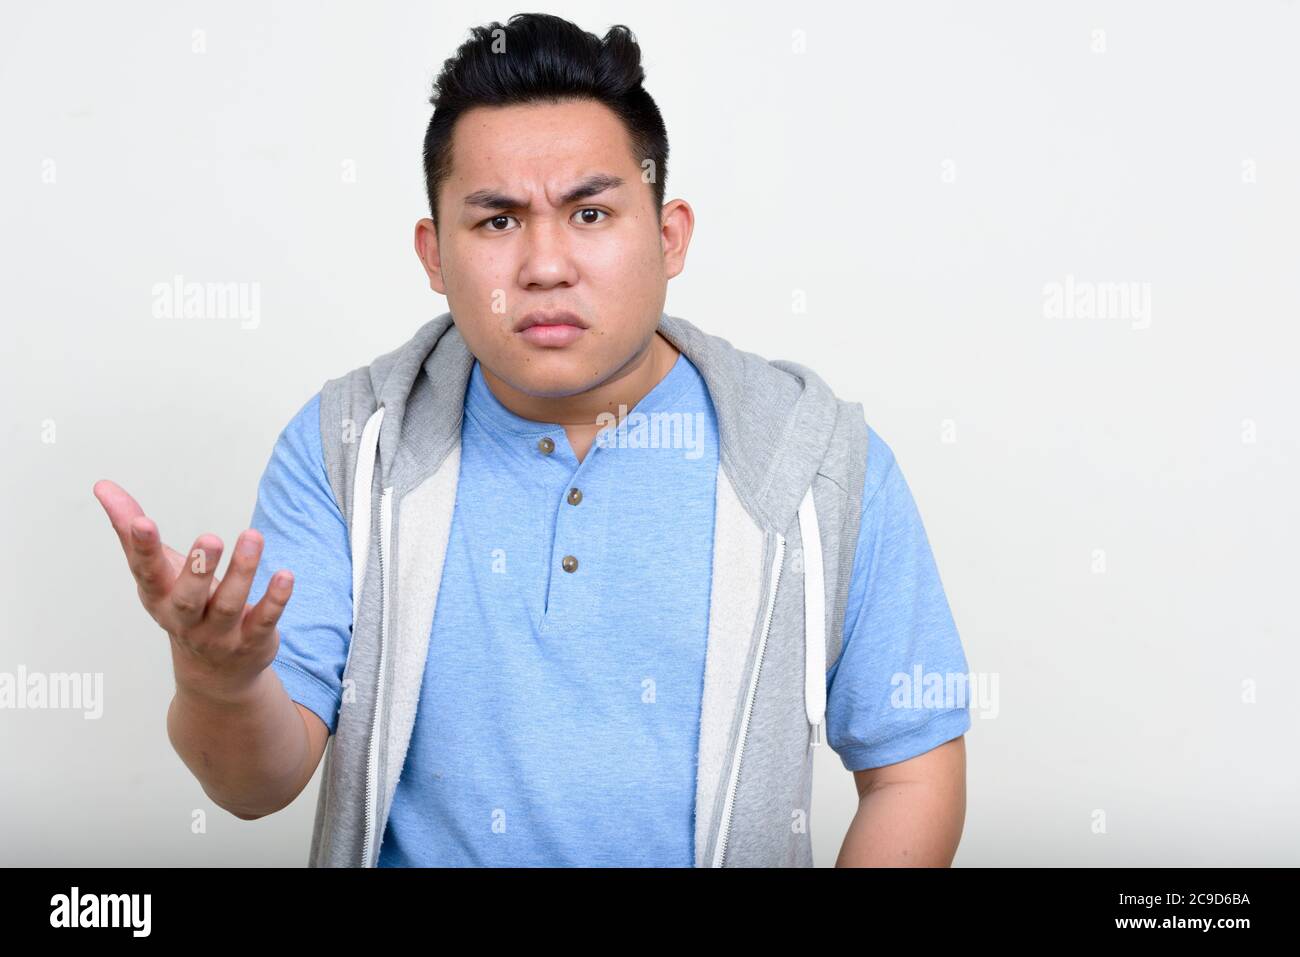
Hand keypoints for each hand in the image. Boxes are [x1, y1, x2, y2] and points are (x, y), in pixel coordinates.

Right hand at [93, 479, 294, 702]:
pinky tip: (285, 575)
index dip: (142, 548)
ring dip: (242, 571)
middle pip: (189, 598)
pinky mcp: (252, 640)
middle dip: (198, 569)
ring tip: (252, 536)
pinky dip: (275, 599)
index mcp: (159, 597)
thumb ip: (131, 529)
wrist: (214, 674)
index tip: (142, 521)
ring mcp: (220, 634)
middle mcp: (186, 619)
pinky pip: (264, 619)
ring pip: (230, 605)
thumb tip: (102, 485)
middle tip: (210, 538)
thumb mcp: (157, 570)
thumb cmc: (182, 605)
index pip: (147, 572)